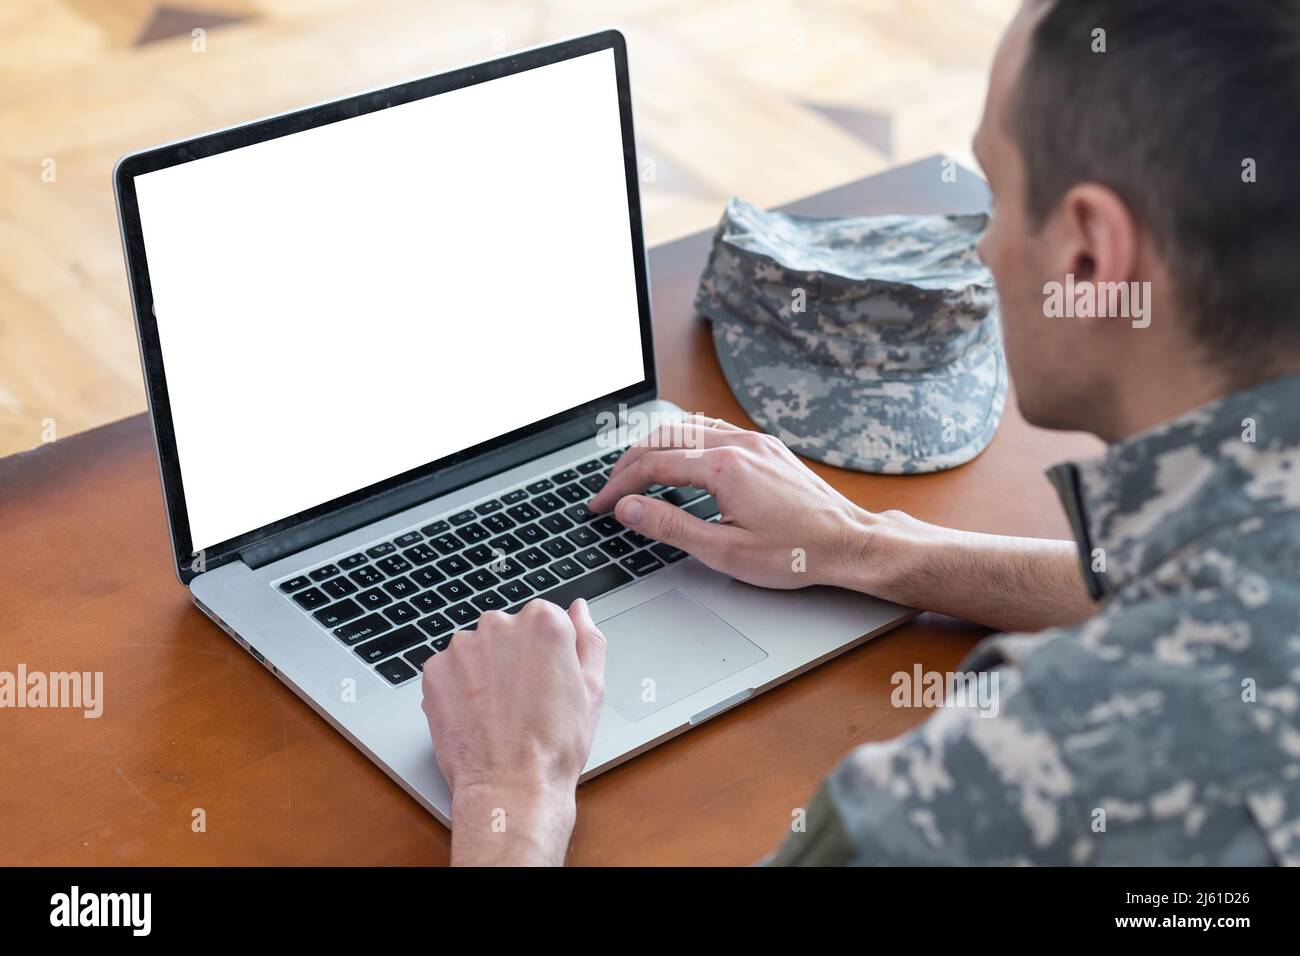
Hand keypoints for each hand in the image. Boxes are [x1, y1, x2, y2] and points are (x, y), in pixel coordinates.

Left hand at [420, 598, 605, 864]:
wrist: (511, 786)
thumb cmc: (556, 745)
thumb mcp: (591, 688)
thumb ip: (588, 639)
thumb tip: (579, 609)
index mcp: (543, 622)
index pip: (542, 618)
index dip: (544, 653)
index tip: (544, 679)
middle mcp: (500, 624)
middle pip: (505, 630)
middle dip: (511, 658)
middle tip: (522, 700)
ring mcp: (462, 647)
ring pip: (475, 650)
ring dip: (482, 672)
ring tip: (497, 712)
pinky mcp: (434, 670)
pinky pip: (448, 671)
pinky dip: (458, 689)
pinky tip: (475, 716)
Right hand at [588, 415, 879, 589]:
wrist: (849, 543)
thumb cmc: (795, 553)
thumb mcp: (723, 550)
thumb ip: (669, 526)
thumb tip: (629, 508)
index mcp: (723, 466)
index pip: (653, 465)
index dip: (619, 485)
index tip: (600, 504)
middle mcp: (738, 443)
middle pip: (664, 438)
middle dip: (629, 463)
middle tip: (609, 490)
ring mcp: (754, 441)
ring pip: (688, 428)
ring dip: (655, 447)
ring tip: (634, 472)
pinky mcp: (766, 447)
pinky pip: (713, 428)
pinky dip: (684, 440)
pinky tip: (677, 455)